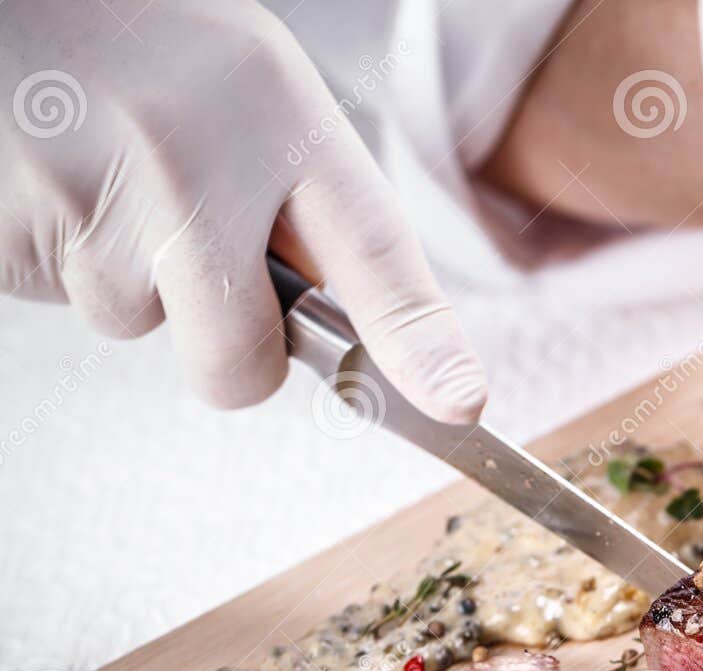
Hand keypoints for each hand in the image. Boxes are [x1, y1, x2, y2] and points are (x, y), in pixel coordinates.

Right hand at [0, 0, 485, 421]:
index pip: (374, 252)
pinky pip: (52, 292)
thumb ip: (307, 204)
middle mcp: (191, 159)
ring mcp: (88, 196)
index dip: (420, 342)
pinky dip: (54, 253)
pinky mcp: (6, 227)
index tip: (460, 403)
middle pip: (239, 359)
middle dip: (234, 355)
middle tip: (206, 269)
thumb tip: (348, 336)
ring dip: (128, 275)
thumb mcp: (255, 89)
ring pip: (134, 323)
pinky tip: (51, 173)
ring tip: (104, 169)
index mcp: (276, 110)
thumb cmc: (145, 39)